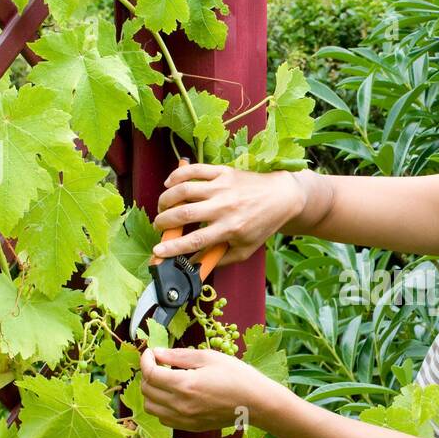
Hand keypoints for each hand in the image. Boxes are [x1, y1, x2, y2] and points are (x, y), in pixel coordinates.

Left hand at [138, 345, 270, 432]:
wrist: (256, 403)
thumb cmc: (237, 376)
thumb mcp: (209, 357)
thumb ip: (179, 356)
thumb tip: (157, 353)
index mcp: (184, 385)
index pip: (150, 374)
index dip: (145, 360)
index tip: (150, 352)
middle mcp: (180, 405)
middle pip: (146, 391)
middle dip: (147, 374)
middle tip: (158, 364)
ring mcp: (184, 419)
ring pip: (151, 408)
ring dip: (152, 392)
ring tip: (164, 381)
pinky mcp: (190, 427)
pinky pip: (164, 419)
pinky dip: (161, 406)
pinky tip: (173, 396)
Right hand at [152, 162, 306, 264]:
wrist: (280, 197)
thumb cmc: (262, 225)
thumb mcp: (245, 249)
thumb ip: (219, 259)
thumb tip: (195, 267)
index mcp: (231, 228)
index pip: (196, 240)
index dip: (174, 247)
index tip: (158, 250)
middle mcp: (225, 207)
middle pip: (185, 213)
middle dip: (164, 221)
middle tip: (159, 226)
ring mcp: (223, 187)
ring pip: (184, 190)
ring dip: (166, 199)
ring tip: (162, 207)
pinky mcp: (223, 172)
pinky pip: (195, 170)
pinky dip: (178, 175)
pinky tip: (169, 183)